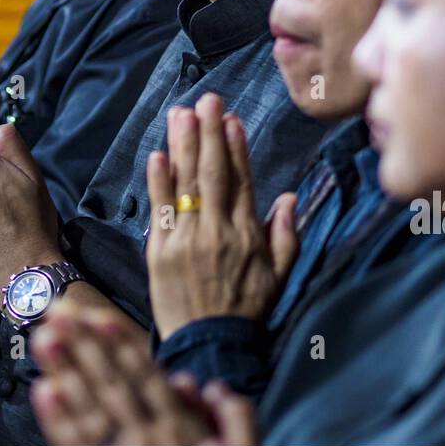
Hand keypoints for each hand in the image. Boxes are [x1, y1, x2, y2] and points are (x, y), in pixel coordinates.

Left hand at [31, 298, 259, 445]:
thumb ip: (237, 417)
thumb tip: (208, 385)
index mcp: (179, 427)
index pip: (146, 375)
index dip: (120, 344)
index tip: (99, 315)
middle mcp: (147, 437)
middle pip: (111, 382)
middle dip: (83, 345)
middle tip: (58, 311)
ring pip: (89, 407)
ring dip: (64, 370)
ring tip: (44, 338)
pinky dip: (57, 419)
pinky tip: (43, 390)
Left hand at [145, 93, 297, 339]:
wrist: (210, 345)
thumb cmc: (247, 309)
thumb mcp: (279, 275)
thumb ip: (286, 234)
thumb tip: (287, 196)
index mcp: (247, 234)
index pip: (241, 180)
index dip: (235, 146)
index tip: (230, 118)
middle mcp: (217, 231)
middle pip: (212, 173)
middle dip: (208, 133)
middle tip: (205, 100)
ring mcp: (186, 240)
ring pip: (185, 184)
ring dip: (182, 145)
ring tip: (180, 114)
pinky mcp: (160, 252)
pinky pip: (159, 210)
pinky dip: (157, 181)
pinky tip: (157, 154)